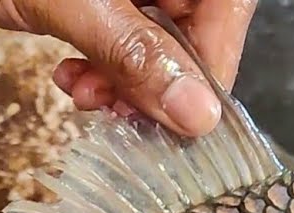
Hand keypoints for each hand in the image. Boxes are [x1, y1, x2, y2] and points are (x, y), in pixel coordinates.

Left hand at [0, 0, 259, 136]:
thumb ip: (133, 53)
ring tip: (87, 95)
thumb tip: (195, 114)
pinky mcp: (105, 1)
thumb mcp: (67, 1)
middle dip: (160, 80)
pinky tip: (77, 78)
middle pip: (198, 28)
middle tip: (118, 111)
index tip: (183, 121)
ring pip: (162, 43)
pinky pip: (129, 42)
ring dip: (130, 83)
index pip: (226, 8)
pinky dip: (108, 71)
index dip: (211, 66)